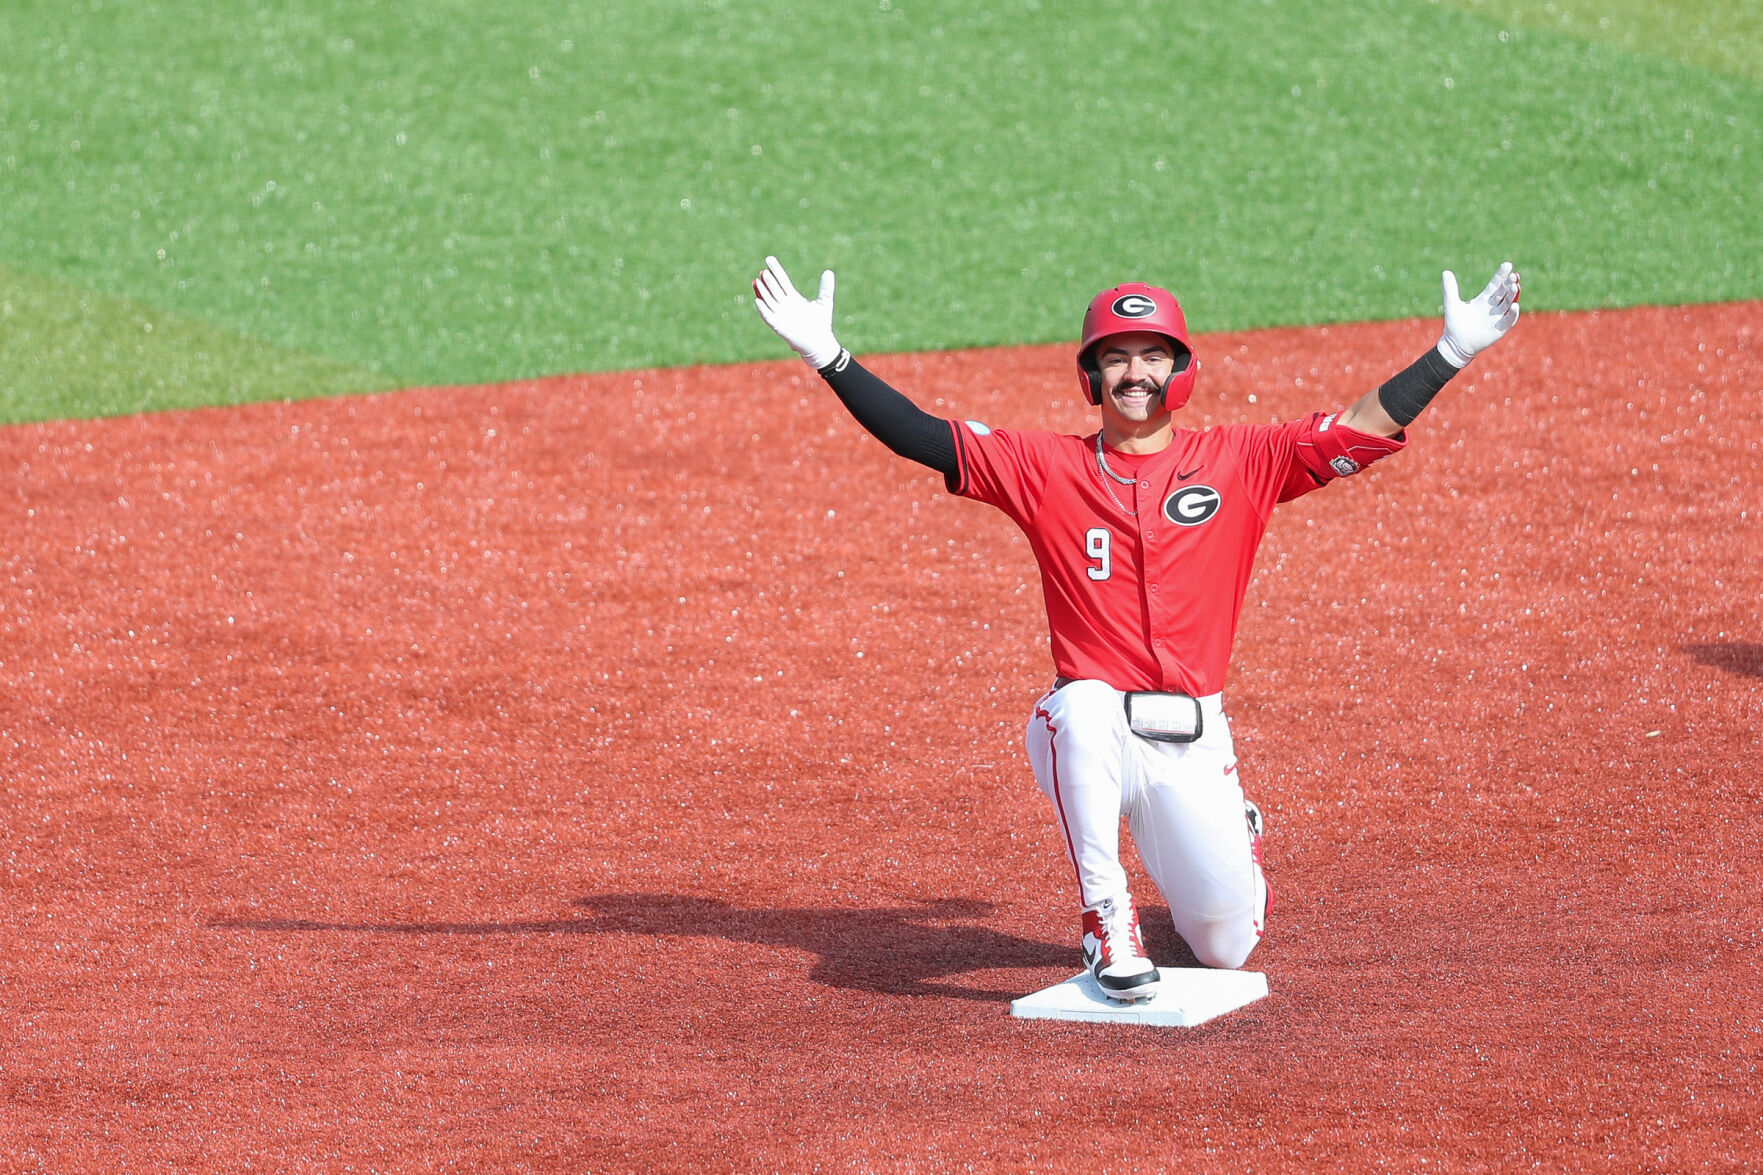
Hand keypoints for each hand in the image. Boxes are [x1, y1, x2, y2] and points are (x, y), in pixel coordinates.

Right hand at [753, 255, 841, 369]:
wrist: (820, 343)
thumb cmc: (821, 324)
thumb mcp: (824, 302)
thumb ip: (826, 288)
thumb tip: (829, 271)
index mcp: (793, 298)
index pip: (782, 280)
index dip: (776, 270)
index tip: (769, 259)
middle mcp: (784, 304)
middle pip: (774, 289)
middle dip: (769, 280)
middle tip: (764, 270)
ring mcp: (780, 315)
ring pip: (769, 300)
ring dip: (763, 291)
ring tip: (758, 280)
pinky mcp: (778, 326)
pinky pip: (768, 316)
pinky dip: (763, 309)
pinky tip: (758, 300)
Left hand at [1437, 261, 1520, 367]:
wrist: (1455, 345)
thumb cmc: (1454, 324)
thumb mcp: (1451, 304)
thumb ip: (1449, 289)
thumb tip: (1445, 272)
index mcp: (1483, 299)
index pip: (1495, 285)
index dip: (1501, 275)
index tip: (1508, 265)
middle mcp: (1493, 307)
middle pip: (1504, 293)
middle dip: (1509, 284)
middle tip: (1514, 276)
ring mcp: (1497, 318)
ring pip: (1508, 304)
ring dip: (1513, 295)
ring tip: (1515, 285)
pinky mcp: (1500, 329)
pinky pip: (1509, 320)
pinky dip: (1513, 313)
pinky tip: (1515, 305)